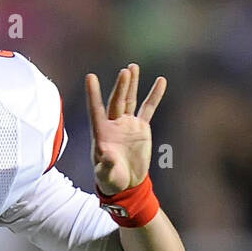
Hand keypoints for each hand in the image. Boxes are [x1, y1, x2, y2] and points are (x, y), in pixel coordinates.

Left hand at [85, 63, 165, 195]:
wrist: (126, 183)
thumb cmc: (111, 180)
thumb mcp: (106, 175)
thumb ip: (106, 165)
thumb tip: (106, 154)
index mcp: (101, 133)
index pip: (96, 110)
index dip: (93, 94)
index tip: (90, 77)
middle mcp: (113, 124)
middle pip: (116, 101)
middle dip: (121, 87)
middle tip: (125, 71)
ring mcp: (127, 124)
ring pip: (129, 100)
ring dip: (132, 84)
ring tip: (132, 67)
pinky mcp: (141, 127)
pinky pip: (148, 108)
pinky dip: (154, 95)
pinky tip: (160, 81)